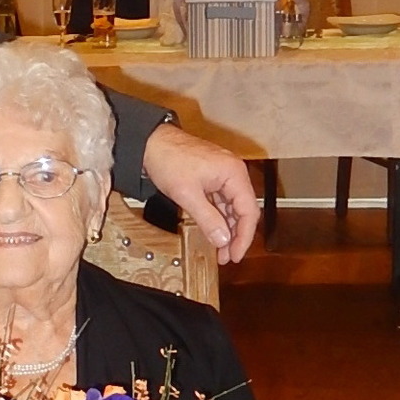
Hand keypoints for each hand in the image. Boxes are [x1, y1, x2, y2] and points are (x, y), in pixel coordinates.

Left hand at [141, 123, 258, 264]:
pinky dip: (218, 217)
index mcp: (234, 173)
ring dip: (226, 228)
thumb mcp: (187, 195)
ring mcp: (223, 174)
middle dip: (235, 235)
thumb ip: (208, 219)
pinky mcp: (212, 177)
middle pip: (243, 210)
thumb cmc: (169, 160)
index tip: (236, 254)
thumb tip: (223, 240)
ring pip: (232, 207)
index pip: (249, 211)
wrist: (150, 143)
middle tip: (227, 256)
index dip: (244, 236)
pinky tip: (213, 231)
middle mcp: (233, 172)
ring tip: (219, 250)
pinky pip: (221, 201)